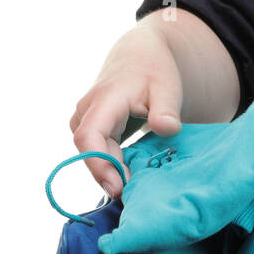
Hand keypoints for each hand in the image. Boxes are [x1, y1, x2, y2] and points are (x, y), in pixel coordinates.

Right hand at [69, 23, 183, 197]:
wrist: (141, 56)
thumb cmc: (155, 71)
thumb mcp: (167, 87)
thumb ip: (166, 109)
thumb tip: (167, 128)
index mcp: (104, 99)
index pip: (89, 136)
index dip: (98, 164)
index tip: (117, 187)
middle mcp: (87, 111)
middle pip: (90, 151)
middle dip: (109, 176)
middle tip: (134, 197)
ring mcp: (86, 120)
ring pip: (92, 153)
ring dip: (110, 172)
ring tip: (135, 189)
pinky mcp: (92, 128)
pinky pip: (97, 151)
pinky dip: (112, 165)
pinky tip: (131, 178)